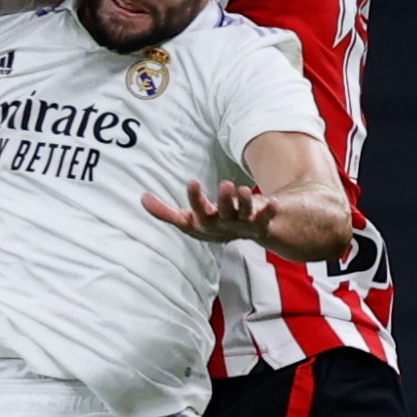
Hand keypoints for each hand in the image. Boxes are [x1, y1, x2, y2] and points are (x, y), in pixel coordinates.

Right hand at [142, 180, 276, 244]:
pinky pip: (266, 219)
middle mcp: (224, 226)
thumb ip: (166, 212)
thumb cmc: (210, 223)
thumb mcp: (188, 219)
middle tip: (226, 184)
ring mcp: (242, 225)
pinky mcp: (259, 223)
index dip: (195, 199)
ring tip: (243, 187)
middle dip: (225, 201)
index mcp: (205, 224)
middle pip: (223, 214)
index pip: (198, 213)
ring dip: (246, 202)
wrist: (241, 235)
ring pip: (244, 214)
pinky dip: (270, 212)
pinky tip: (274, 202)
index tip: (192, 182)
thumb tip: (142, 199)